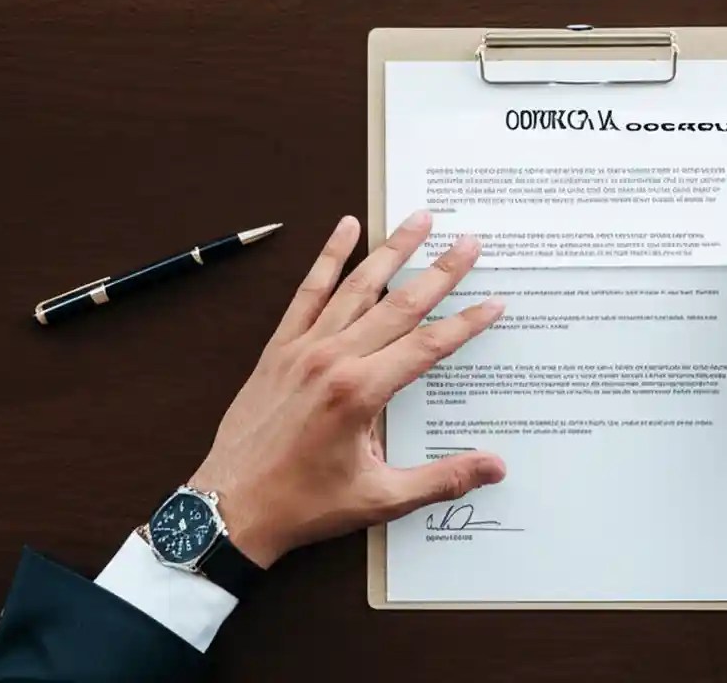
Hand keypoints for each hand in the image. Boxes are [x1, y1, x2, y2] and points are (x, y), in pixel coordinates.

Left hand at [189, 211, 505, 567]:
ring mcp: (303, 349)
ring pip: (357, 287)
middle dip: (440, 273)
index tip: (493, 303)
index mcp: (361, 393)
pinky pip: (307, 293)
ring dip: (392, 251)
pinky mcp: (279, 349)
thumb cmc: (304, 505)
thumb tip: (495, 467)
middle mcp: (333, 360)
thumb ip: (442, 477)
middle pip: (399, 306)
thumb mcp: (381, 498)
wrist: (231, 508)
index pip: (428, 346)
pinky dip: (328, 258)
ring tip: (419, 220)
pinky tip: (345, 229)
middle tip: (469, 244)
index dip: (466, 323)